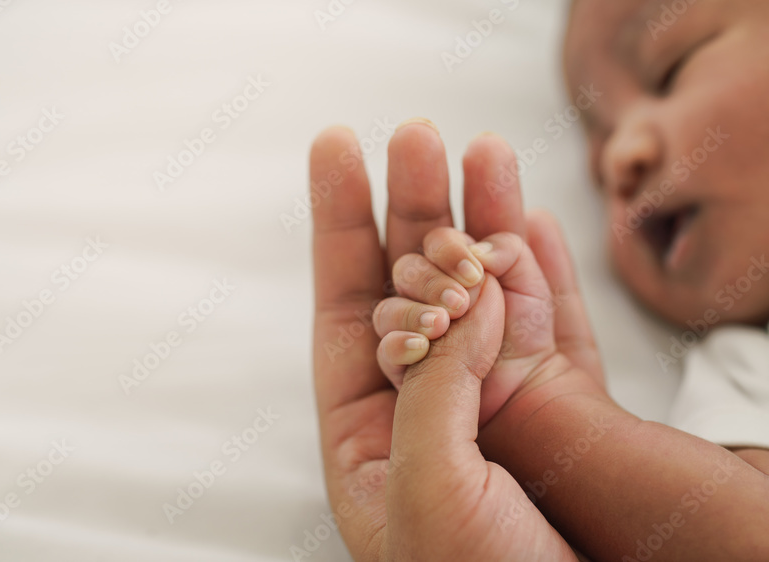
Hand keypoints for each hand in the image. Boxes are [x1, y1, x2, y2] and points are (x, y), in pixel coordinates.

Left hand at [310, 122, 597, 559]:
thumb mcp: (426, 491)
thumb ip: (433, 394)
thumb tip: (461, 308)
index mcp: (369, 433)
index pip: (344, 303)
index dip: (340, 222)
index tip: (336, 150)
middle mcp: (424, 408)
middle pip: (411, 284)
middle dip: (412, 206)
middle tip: (414, 135)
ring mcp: (490, 403)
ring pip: (481, 293)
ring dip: (480, 222)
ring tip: (482, 152)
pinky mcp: (554, 410)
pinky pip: (544, 323)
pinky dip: (539, 270)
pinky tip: (529, 224)